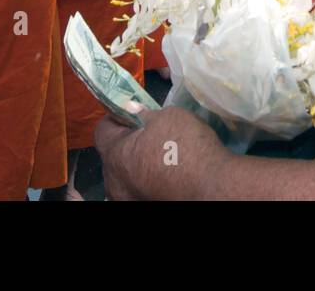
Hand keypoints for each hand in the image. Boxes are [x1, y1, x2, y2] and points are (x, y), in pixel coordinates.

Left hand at [94, 105, 228, 199]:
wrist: (212, 185)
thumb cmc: (186, 147)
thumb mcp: (168, 116)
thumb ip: (144, 114)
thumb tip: (132, 109)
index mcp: (115, 156)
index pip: (102, 130)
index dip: (116, 117)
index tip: (132, 112)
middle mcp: (115, 183)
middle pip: (113, 156)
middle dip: (127, 143)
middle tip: (149, 133)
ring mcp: (130, 198)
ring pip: (126, 175)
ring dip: (137, 163)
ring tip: (159, 153)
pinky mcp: (147, 204)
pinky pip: (140, 187)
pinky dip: (149, 178)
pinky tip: (167, 171)